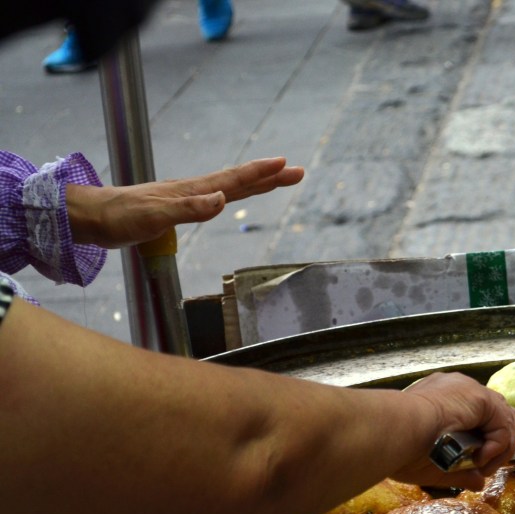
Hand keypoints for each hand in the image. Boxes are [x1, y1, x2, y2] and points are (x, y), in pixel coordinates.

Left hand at [65, 157, 304, 247]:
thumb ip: (189, 210)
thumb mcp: (153, 217)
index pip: (233, 180)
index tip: (285, 165)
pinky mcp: (176, 208)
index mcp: (191, 192)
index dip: (260, 174)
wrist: (89, 217)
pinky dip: (232, 195)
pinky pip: (214, 198)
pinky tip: (230, 197)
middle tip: (296, 171)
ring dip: (254, 184)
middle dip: (268, 176)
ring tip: (275, 180)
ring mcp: (185, 198)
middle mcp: (192, 191)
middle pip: (238, 181)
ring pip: (228, 188)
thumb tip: (222, 200)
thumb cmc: (118, 218)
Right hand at [393, 372, 514, 488]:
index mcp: (441, 399)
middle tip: (507, 450)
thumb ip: (461, 472)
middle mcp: (458, 389)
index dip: (495, 423)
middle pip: (497, 409)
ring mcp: (470, 392)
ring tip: (480, 467)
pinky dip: (496, 446)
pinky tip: (479, 458)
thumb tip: (478, 482)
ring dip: (497, 450)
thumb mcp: (436, 466)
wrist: (397, 432)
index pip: (477, 407)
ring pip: (502, 421)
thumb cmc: (403, 449)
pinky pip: (502, 426)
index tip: (510, 432)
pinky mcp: (481, 399)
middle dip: (509, 428)